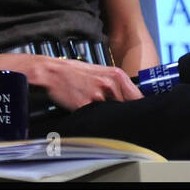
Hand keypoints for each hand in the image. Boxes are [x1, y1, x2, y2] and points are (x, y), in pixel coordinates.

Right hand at [27, 55, 142, 111]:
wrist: (51, 72)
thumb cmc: (73, 72)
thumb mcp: (99, 72)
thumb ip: (116, 85)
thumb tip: (130, 99)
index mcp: (116, 75)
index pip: (139, 98)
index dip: (138, 107)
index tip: (136, 112)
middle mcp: (110, 85)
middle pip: (127, 107)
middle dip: (120, 111)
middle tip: (110, 110)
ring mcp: (98, 96)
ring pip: (112, 114)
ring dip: (106, 115)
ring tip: (93, 105)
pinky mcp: (86, 106)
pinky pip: (96, 117)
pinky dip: (92, 116)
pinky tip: (85, 108)